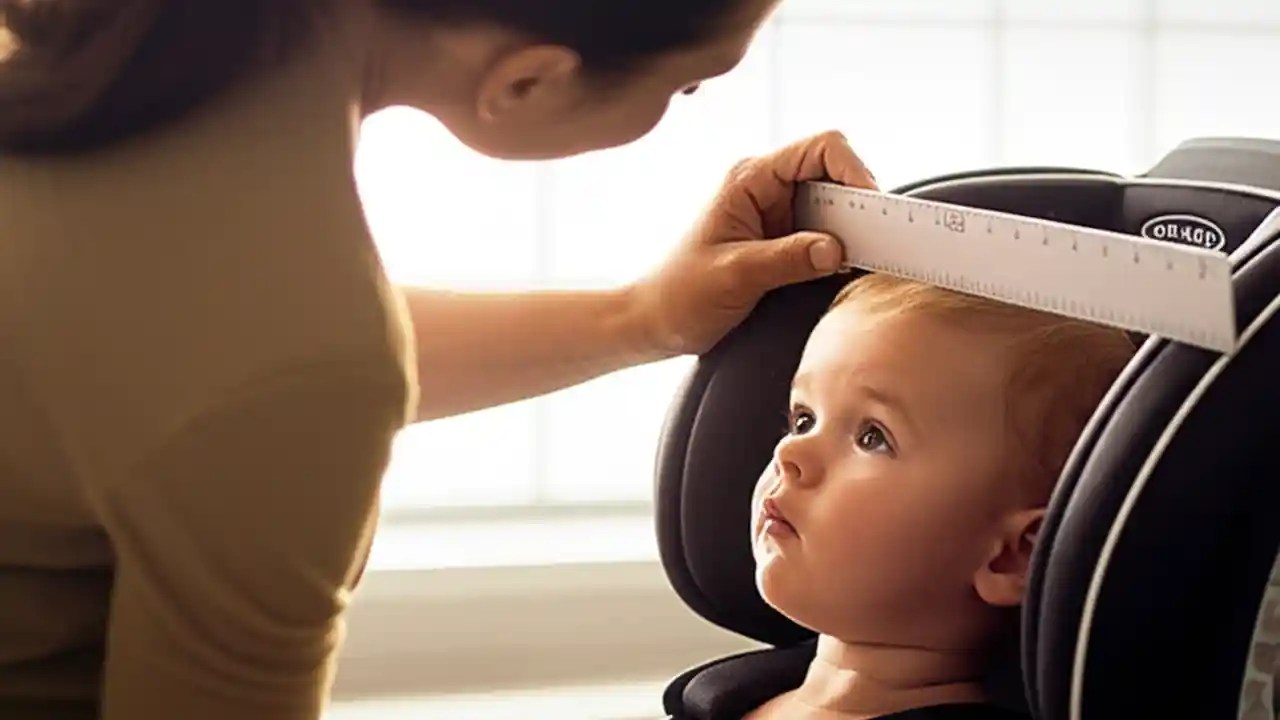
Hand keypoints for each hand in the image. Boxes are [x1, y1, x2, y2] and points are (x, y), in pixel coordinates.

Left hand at [629, 130, 877, 356]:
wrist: (653, 322)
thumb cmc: (679, 294)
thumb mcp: (735, 275)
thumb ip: (787, 259)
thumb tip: (836, 249)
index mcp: (750, 179)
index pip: (820, 148)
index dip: (855, 169)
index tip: (871, 209)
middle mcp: (765, 188)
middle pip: (834, 174)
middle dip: (858, 203)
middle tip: (874, 240)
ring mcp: (775, 214)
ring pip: (833, 206)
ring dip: (851, 228)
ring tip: (863, 257)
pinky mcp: (781, 241)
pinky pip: (824, 233)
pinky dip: (840, 248)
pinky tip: (844, 269)